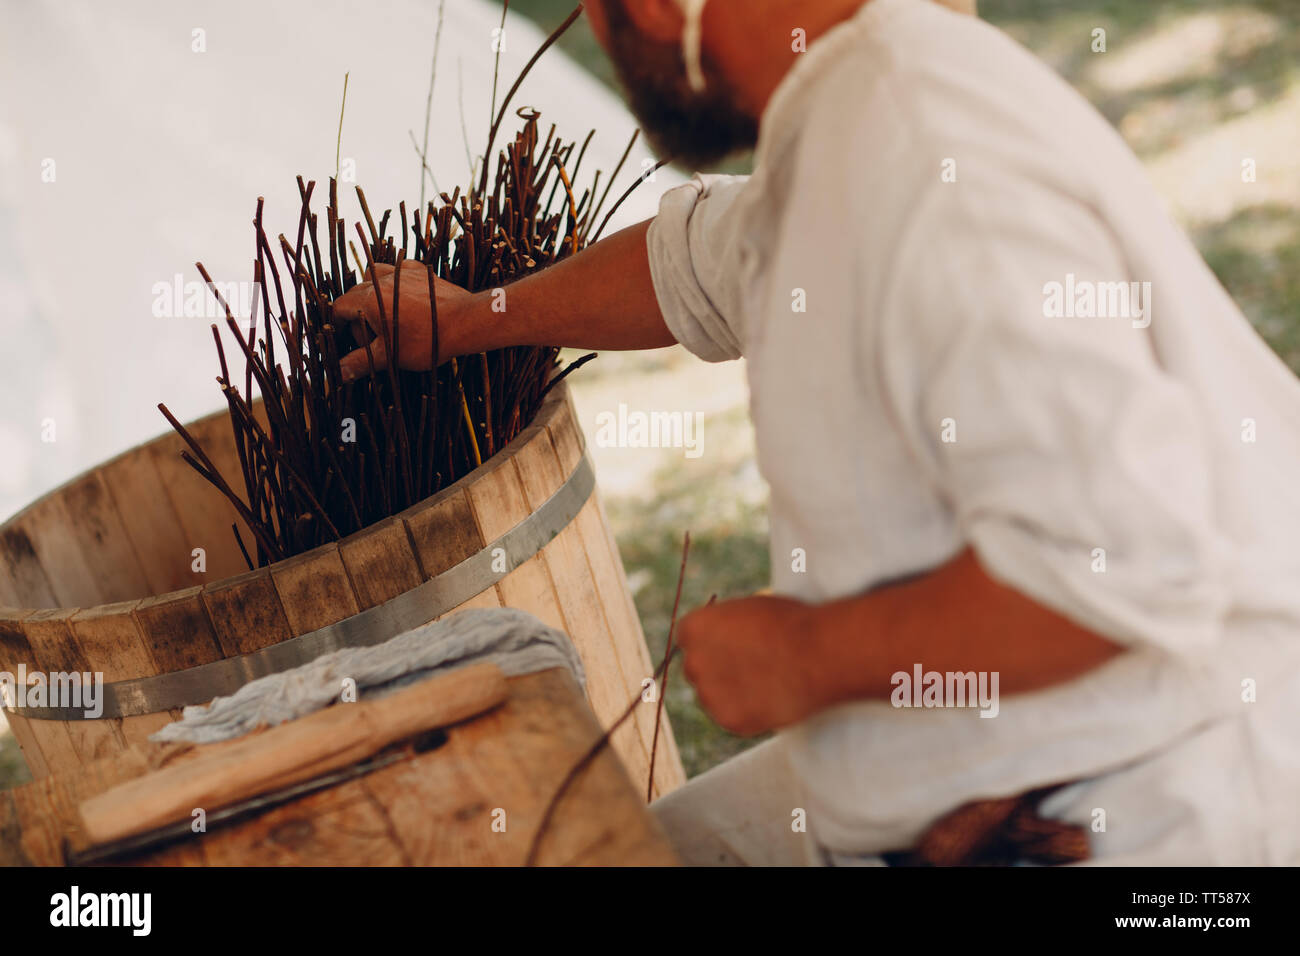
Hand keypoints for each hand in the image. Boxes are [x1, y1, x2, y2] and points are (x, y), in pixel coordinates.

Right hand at [333, 260, 473, 380]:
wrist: (465, 322)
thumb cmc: (427, 341)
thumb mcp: (390, 356)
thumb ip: (360, 362)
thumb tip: (337, 374)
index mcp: (370, 300)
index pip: (340, 307)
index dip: (337, 323)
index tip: (342, 336)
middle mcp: (382, 280)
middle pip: (356, 293)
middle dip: (356, 315)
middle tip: (370, 338)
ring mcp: (402, 273)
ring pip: (374, 274)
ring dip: (372, 293)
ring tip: (384, 315)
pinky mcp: (420, 272)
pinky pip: (398, 269)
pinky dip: (395, 280)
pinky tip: (402, 296)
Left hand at [675, 594, 827, 735]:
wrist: (819, 653)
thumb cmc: (791, 624)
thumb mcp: (748, 610)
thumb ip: (726, 626)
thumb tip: (725, 639)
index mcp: (694, 628)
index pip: (689, 638)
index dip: (711, 642)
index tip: (728, 647)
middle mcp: (694, 662)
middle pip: (696, 669)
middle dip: (716, 670)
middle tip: (747, 669)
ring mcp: (709, 694)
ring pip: (713, 696)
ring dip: (731, 693)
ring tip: (768, 683)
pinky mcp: (729, 721)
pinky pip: (732, 717)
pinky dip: (748, 713)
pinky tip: (772, 699)